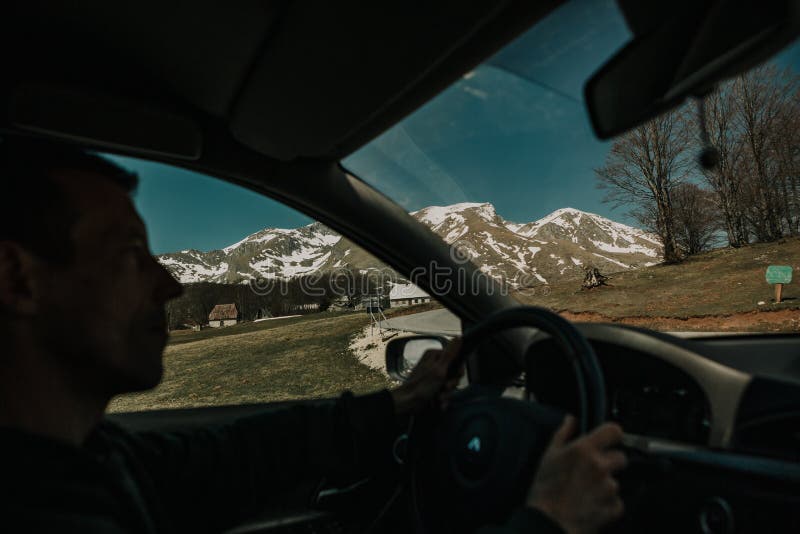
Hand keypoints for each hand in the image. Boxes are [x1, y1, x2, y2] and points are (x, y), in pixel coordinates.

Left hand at [390, 338, 463, 415]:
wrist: (407, 403)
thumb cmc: (422, 386)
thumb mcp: (439, 369)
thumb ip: (450, 354)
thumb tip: (458, 337)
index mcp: (434, 355)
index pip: (455, 358)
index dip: (458, 369)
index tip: (456, 375)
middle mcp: (433, 364)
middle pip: (453, 373)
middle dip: (451, 384)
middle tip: (445, 387)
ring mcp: (432, 376)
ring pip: (449, 384)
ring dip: (446, 393)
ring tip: (439, 398)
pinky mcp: (431, 387)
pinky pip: (443, 392)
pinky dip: (442, 398)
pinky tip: (439, 403)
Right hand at [527, 416, 626, 533]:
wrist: (547, 522)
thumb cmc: (544, 488)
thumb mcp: (548, 455)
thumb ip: (563, 434)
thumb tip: (571, 419)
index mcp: (584, 449)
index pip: (614, 431)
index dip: (612, 435)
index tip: (608, 441)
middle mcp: (599, 466)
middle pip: (620, 457)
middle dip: (610, 463)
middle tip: (592, 471)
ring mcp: (607, 487)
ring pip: (616, 481)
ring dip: (606, 486)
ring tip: (586, 492)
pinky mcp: (612, 507)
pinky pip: (617, 502)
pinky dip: (608, 505)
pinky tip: (591, 505)